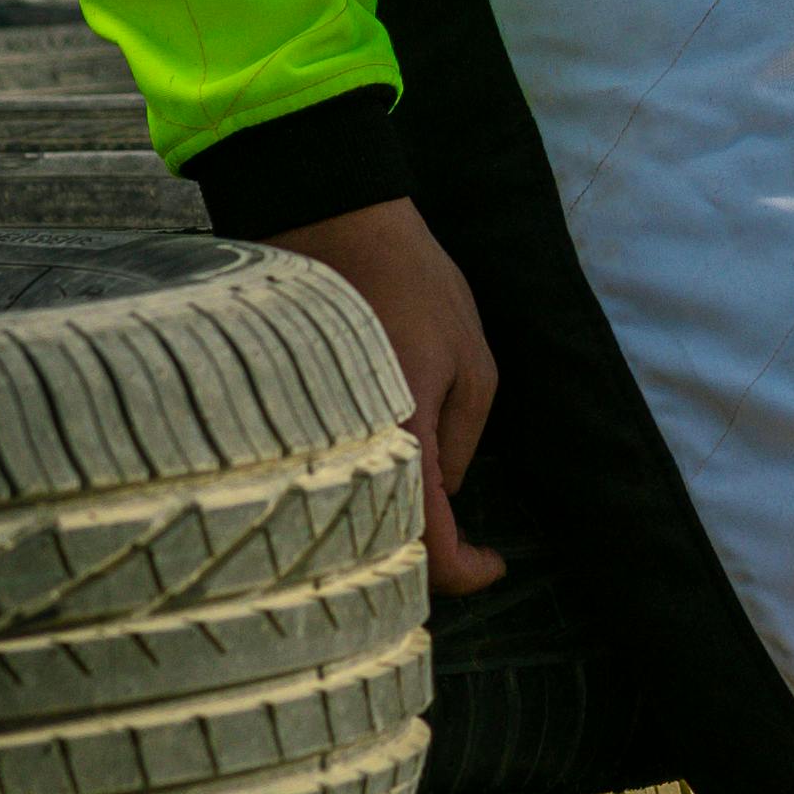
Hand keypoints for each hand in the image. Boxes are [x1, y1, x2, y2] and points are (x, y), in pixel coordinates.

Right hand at [263, 196, 503, 594]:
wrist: (331, 220)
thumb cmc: (412, 282)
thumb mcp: (474, 358)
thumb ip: (466, 434)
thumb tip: (446, 489)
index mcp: (400, 442)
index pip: (431, 550)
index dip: (467, 574)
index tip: (496, 565)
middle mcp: (347, 451)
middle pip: (381, 548)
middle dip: (429, 563)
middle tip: (467, 553)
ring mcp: (315, 435)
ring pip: (351, 518)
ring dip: (393, 532)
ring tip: (435, 524)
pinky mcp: (297, 416)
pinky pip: (330, 477)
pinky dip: (362, 495)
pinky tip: (390, 480)